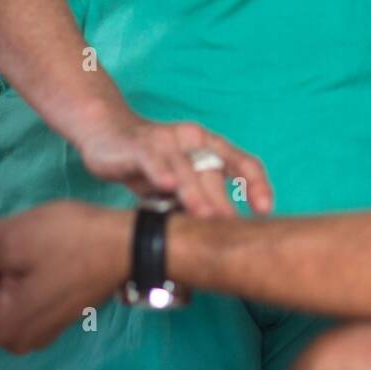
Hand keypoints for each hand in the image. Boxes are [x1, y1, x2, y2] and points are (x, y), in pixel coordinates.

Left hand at [0, 201, 129, 352]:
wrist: (130, 245)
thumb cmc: (72, 240)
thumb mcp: (12, 239)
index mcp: (0, 325)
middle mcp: (13, 338)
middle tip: (2, 235)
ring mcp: (34, 330)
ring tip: (20, 240)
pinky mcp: (50, 316)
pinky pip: (15, 297)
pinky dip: (13, 273)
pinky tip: (31, 252)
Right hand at [78, 111, 272, 218]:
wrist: (105, 132)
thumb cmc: (148, 162)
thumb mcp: (177, 184)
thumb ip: (198, 202)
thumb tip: (221, 237)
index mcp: (207, 145)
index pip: (240, 161)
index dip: (256, 182)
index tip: (265, 209)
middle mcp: (191, 139)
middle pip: (212, 170)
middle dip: (222, 201)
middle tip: (231, 230)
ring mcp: (165, 141)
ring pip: (184, 166)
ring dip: (196, 192)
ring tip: (206, 215)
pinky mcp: (138, 146)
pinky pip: (152, 158)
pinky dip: (161, 170)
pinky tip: (168, 185)